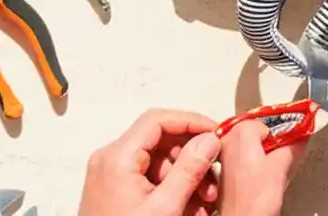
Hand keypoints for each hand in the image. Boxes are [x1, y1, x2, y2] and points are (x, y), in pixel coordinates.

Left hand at [80, 109, 221, 215]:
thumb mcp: (165, 208)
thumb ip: (189, 170)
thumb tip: (209, 139)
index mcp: (117, 158)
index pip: (158, 120)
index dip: (191, 122)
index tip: (216, 133)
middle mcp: (110, 160)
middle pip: (160, 141)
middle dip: (191, 157)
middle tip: (213, 178)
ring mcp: (111, 176)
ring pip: (158, 161)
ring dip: (185, 176)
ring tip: (205, 203)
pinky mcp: (115, 190)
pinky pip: (150, 179)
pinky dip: (172, 189)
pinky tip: (190, 209)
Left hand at [218, 120, 304, 215]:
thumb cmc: (254, 202)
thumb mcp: (281, 168)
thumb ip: (293, 146)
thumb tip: (302, 135)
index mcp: (239, 134)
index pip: (266, 123)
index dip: (280, 136)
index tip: (289, 144)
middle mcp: (224, 142)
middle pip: (254, 133)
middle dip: (268, 145)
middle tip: (278, 162)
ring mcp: (220, 159)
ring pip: (246, 148)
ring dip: (259, 158)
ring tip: (268, 176)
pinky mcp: (220, 176)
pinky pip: (239, 162)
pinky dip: (250, 168)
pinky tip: (258, 184)